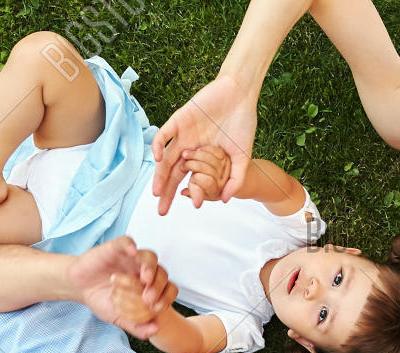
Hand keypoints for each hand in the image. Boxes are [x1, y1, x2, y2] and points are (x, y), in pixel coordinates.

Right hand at [67, 237, 177, 340]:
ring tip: (144, 279)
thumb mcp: (119, 318)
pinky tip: (131, 252)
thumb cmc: (102, 301)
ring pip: (149, 256)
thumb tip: (155, 330)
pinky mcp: (117, 248)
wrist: (80, 289)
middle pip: (162, 273)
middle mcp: (144, 271)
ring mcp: (132, 258)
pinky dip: (130, 245)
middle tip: (148, 299)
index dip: (167, 297)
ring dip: (150, 267)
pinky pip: (127, 242)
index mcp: (149, 287)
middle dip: (158, 286)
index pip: (168, 288)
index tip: (158, 308)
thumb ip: (137, 326)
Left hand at [151, 74, 256, 214]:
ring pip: (165, 159)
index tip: (193, 205)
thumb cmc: (242, 123)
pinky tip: (159, 158)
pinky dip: (158, 145)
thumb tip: (225, 199)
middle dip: (166, 192)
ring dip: (159, 175)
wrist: (240, 95)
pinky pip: (163, 134)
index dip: (190, 193)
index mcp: (202, 157)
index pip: (190, 179)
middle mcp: (189, 148)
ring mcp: (183, 134)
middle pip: (173, 173)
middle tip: (161, 211)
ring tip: (157, 193)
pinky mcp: (179, 119)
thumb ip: (236, 178)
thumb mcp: (243, 157)